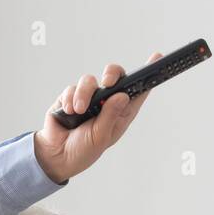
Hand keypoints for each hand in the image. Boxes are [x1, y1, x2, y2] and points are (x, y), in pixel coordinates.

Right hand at [33, 51, 161, 183]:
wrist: (56, 156)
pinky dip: (70, 99)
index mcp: (120, 114)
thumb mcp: (100, 137)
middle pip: (114, 77)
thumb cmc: (83, 150)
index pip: (136, 92)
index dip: (147, 76)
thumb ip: (110, 116)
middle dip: (112, 74)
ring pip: (90, 81)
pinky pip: (72, 89)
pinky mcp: (70, 97)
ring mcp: (88, 98)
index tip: (157, 58)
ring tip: (78, 110)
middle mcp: (106, 103)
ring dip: (84, 94)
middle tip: (107, 82)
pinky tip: (68, 112)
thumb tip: (122, 96)